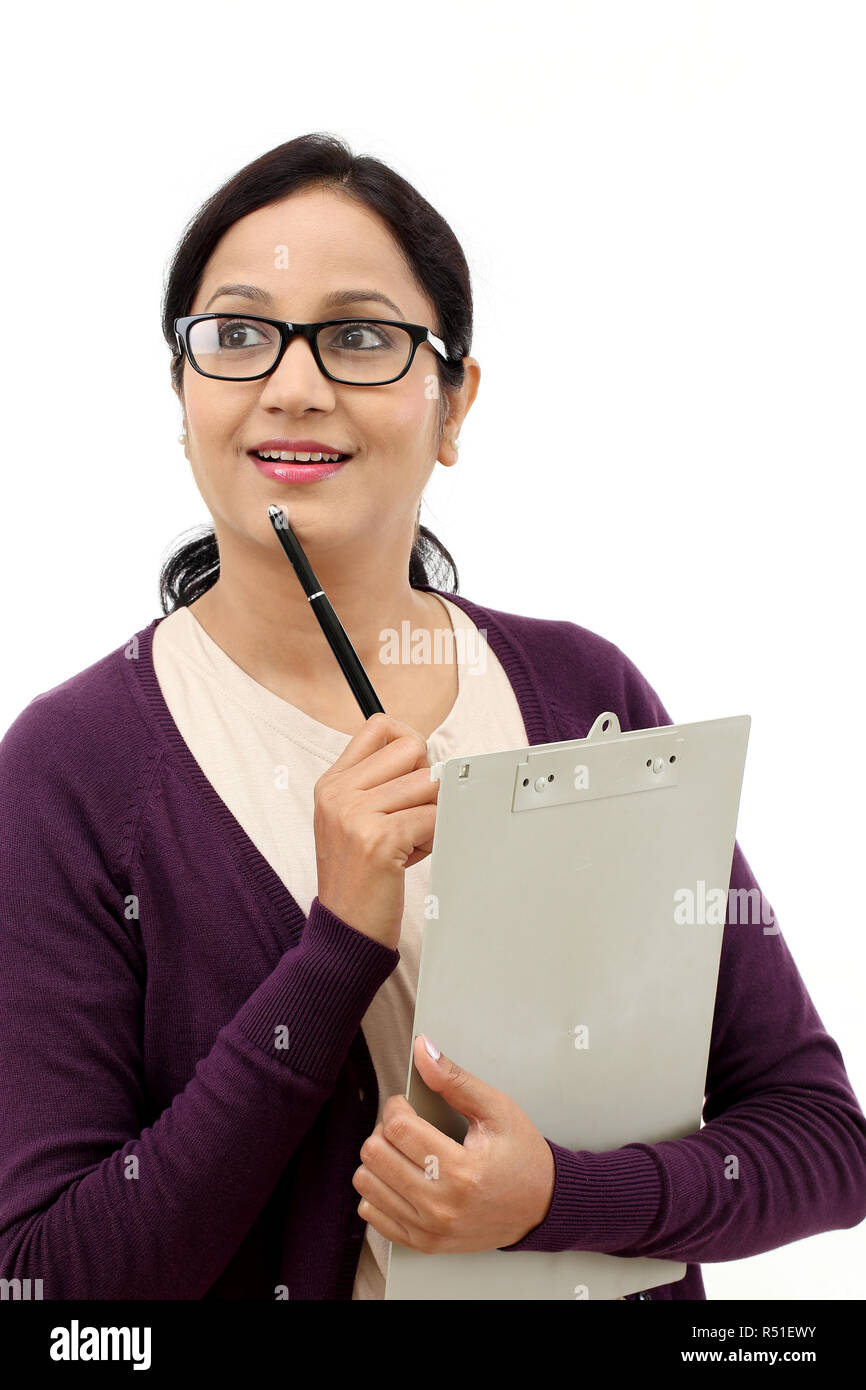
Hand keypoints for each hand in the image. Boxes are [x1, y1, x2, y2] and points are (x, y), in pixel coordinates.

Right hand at [313, 713, 438, 950]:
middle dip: (425, 781)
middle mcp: (338, 793)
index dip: (409, 744)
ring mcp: (355, 814)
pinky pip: (433, 817)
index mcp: (331, 783)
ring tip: (410, 841)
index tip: (413, 772)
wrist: (345, 929)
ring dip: (431, 814)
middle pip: (411, 748)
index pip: (379, 726)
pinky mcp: (379, 839)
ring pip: (428, 783)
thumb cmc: (359, 876)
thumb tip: (428, 757)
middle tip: (411, 815)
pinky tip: (412, 856)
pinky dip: (434, 837)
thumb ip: (379, 784)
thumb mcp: (352, 821)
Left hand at [352, 1035, 555, 1251]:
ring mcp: (430, 1229)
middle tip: (406, 1126)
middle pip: (376, 1155)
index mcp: (463, 1171)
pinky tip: (401, 1176)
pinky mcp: (423, 1243)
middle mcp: (442, 1206)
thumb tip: (424, 1050)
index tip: (406, 1104)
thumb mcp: (497, 1110)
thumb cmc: (521, 1156)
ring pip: (367, 1183)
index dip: (396, 1106)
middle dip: (384, 1130)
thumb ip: (455, 1079)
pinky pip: (371, 1213)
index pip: (398, 1129)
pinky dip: (379, 1190)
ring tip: (404, 1151)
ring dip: (379, 1159)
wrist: (540, 1207)